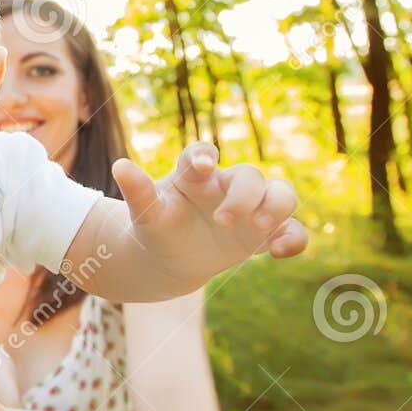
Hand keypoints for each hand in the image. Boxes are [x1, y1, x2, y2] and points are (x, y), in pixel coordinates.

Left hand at [111, 140, 307, 290]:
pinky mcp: (262, 234)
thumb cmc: (157, 228)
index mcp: (194, 175)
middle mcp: (226, 186)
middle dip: (243, 196)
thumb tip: (119, 165)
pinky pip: (291, 229)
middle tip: (223, 220)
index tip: (202, 166)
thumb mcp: (146, 213)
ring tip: (260, 229)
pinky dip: (292, 238)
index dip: (204, 154)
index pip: (202, 152)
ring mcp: (250, 208)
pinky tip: (277, 252)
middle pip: (250, 175)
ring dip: (277, 207)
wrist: (170, 258)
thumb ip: (139, 191)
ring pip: (281, 193)